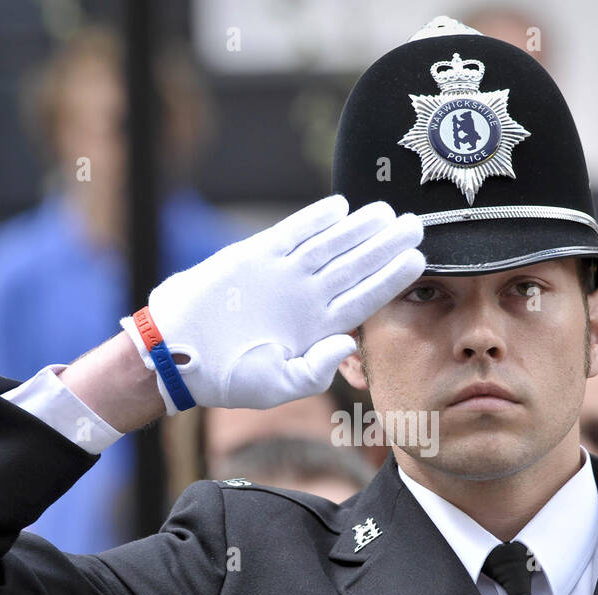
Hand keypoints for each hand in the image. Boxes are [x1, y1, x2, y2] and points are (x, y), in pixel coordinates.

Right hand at [137, 195, 423, 409]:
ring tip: (386, 212)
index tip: (419, 261)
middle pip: (354, 266)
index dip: (391, 279)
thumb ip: (315, 370)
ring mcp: (283, 275)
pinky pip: (291, 233)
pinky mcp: (255, 255)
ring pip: (329, 245)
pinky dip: (313, 219)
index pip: (364, 298)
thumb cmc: (227, 378)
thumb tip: (348, 344)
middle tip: (415, 225)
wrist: (177, 354)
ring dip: (357, 228)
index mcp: (317, 328)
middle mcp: (306, 298)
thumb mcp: (276, 385)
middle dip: (385, 246)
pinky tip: (340, 207)